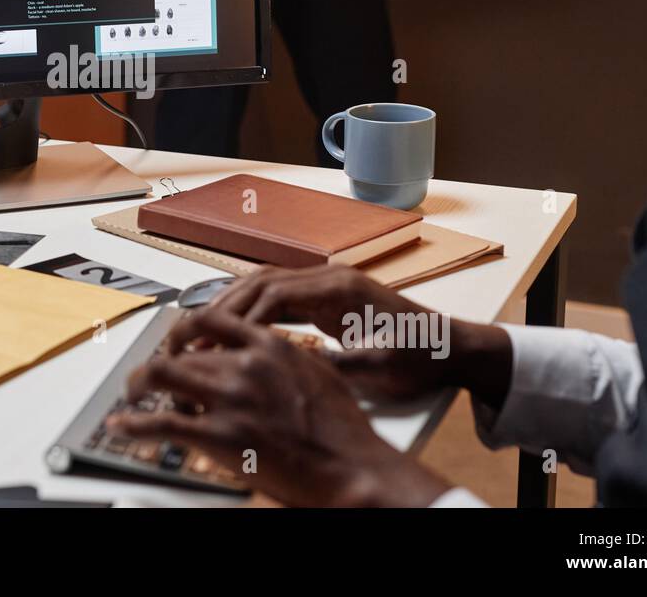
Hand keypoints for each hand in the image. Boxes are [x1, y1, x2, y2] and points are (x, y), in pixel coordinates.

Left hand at [107, 308, 449, 506]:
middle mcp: (245, 365)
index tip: (177, 339)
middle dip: (165, 365)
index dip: (186, 327)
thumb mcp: (319, 374)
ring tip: (130, 392)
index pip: (213, 318)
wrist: (353, 467)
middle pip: (185, 351)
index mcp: (270, 346)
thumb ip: (288, 359)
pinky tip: (121, 424)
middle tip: (152, 377)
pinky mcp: (219, 435)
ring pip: (162, 375)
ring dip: (139, 383)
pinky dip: (133, 423)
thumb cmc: (344, 430)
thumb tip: (271, 357)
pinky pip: (161, 423)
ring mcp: (230, 398)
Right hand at [177, 265, 511, 406]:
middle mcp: (331, 277)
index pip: (274, 292)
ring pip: (267, 280)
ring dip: (234, 301)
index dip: (240, 317)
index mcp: (340, 289)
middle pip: (263, 279)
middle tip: (194, 330)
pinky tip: (236, 323)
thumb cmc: (420, 357)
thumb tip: (286, 366)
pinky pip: (281, 290)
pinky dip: (253, 304)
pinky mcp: (329, 293)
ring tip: (204, 326)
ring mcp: (329, 281)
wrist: (452, 346)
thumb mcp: (377, 369)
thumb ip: (331, 363)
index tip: (215, 339)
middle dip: (224, 304)